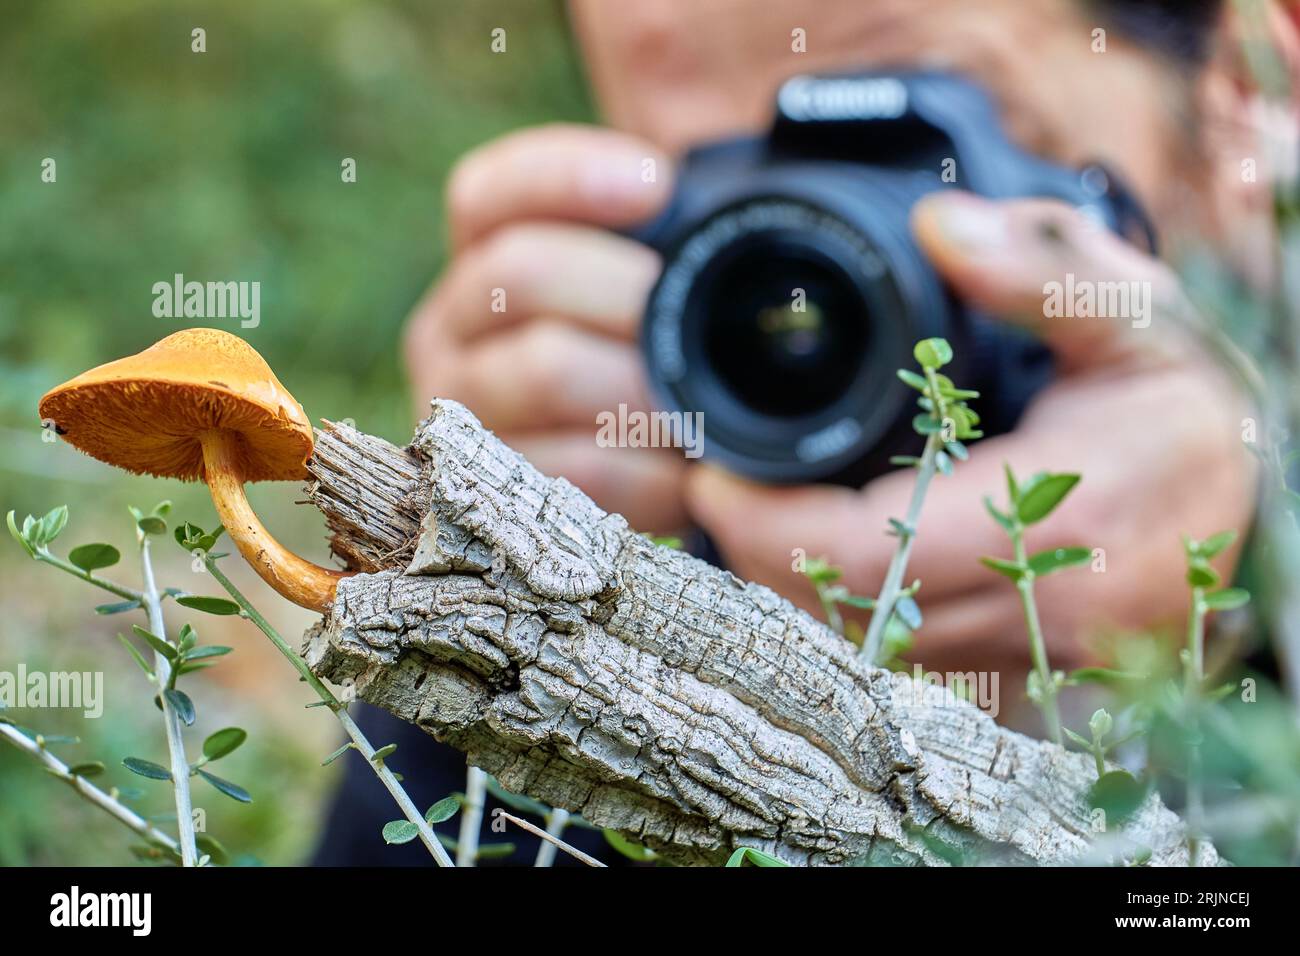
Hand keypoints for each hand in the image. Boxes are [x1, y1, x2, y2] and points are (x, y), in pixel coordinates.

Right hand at [404, 124, 688, 531]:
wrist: (642, 494)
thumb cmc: (653, 378)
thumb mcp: (654, 290)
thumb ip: (670, 230)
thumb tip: (755, 160)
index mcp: (486, 259)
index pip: (489, 193)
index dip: (568, 176)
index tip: (658, 185)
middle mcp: (453, 326)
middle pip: (519, 272)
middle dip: (628, 295)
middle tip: (692, 327)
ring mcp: (456, 409)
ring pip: (541, 368)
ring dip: (640, 391)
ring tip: (698, 413)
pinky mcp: (486, 495)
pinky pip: (565, 469)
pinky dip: (639, 474)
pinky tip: (681, 479)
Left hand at [685, 191, 1257, 671]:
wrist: (1265, 492)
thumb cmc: (1193, 401)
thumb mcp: (1132, 312)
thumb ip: (1038, 265)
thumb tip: (937, 225)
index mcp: (1060, 515)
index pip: (869, 553)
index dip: (768, 526)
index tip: (711, 482)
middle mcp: (1049, 605)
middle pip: (855, 616)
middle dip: (766, 562)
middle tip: (719, 498)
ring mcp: (1046, 650)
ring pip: (880, 650)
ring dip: (806, 592)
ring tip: (761, 521)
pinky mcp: (1041, 666)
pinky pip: (920, 661)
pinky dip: (862, 615)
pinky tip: (833, 562)